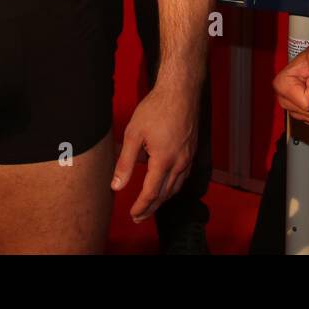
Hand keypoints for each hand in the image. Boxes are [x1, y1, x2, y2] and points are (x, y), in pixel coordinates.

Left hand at [111, 80, 198, 222]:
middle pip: (165, 194)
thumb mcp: (134, 134)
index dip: (141, 206)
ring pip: (176, 187)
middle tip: (139, 217)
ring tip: (151, 205)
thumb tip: (116, 186)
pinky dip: (173, 186)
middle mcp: (179, 162)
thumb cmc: (156, 108)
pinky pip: (183, 176)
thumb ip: (125, 162)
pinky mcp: (192, 150)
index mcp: (164, 161)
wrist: (180, 91)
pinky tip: (167, 185)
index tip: (132, 214)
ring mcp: (188, 157)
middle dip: (151, 208)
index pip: (151, 193)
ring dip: (163, 199)